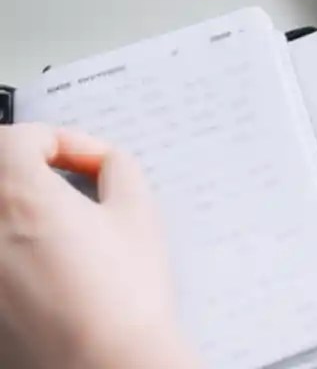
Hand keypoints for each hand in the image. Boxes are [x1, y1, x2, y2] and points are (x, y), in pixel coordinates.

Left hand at [0, 125, 198, 368]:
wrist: (104, 366)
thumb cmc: (123, 298)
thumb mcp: (138, 214)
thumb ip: (117, 168)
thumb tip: (101, 161)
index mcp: (19, 194)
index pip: (20, 137)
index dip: (61, 139)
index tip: (88, 161)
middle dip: (27, 166)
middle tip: (62, 180)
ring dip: (15, 208)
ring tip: (53, 224)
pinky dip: (12, 249)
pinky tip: (43, 266)